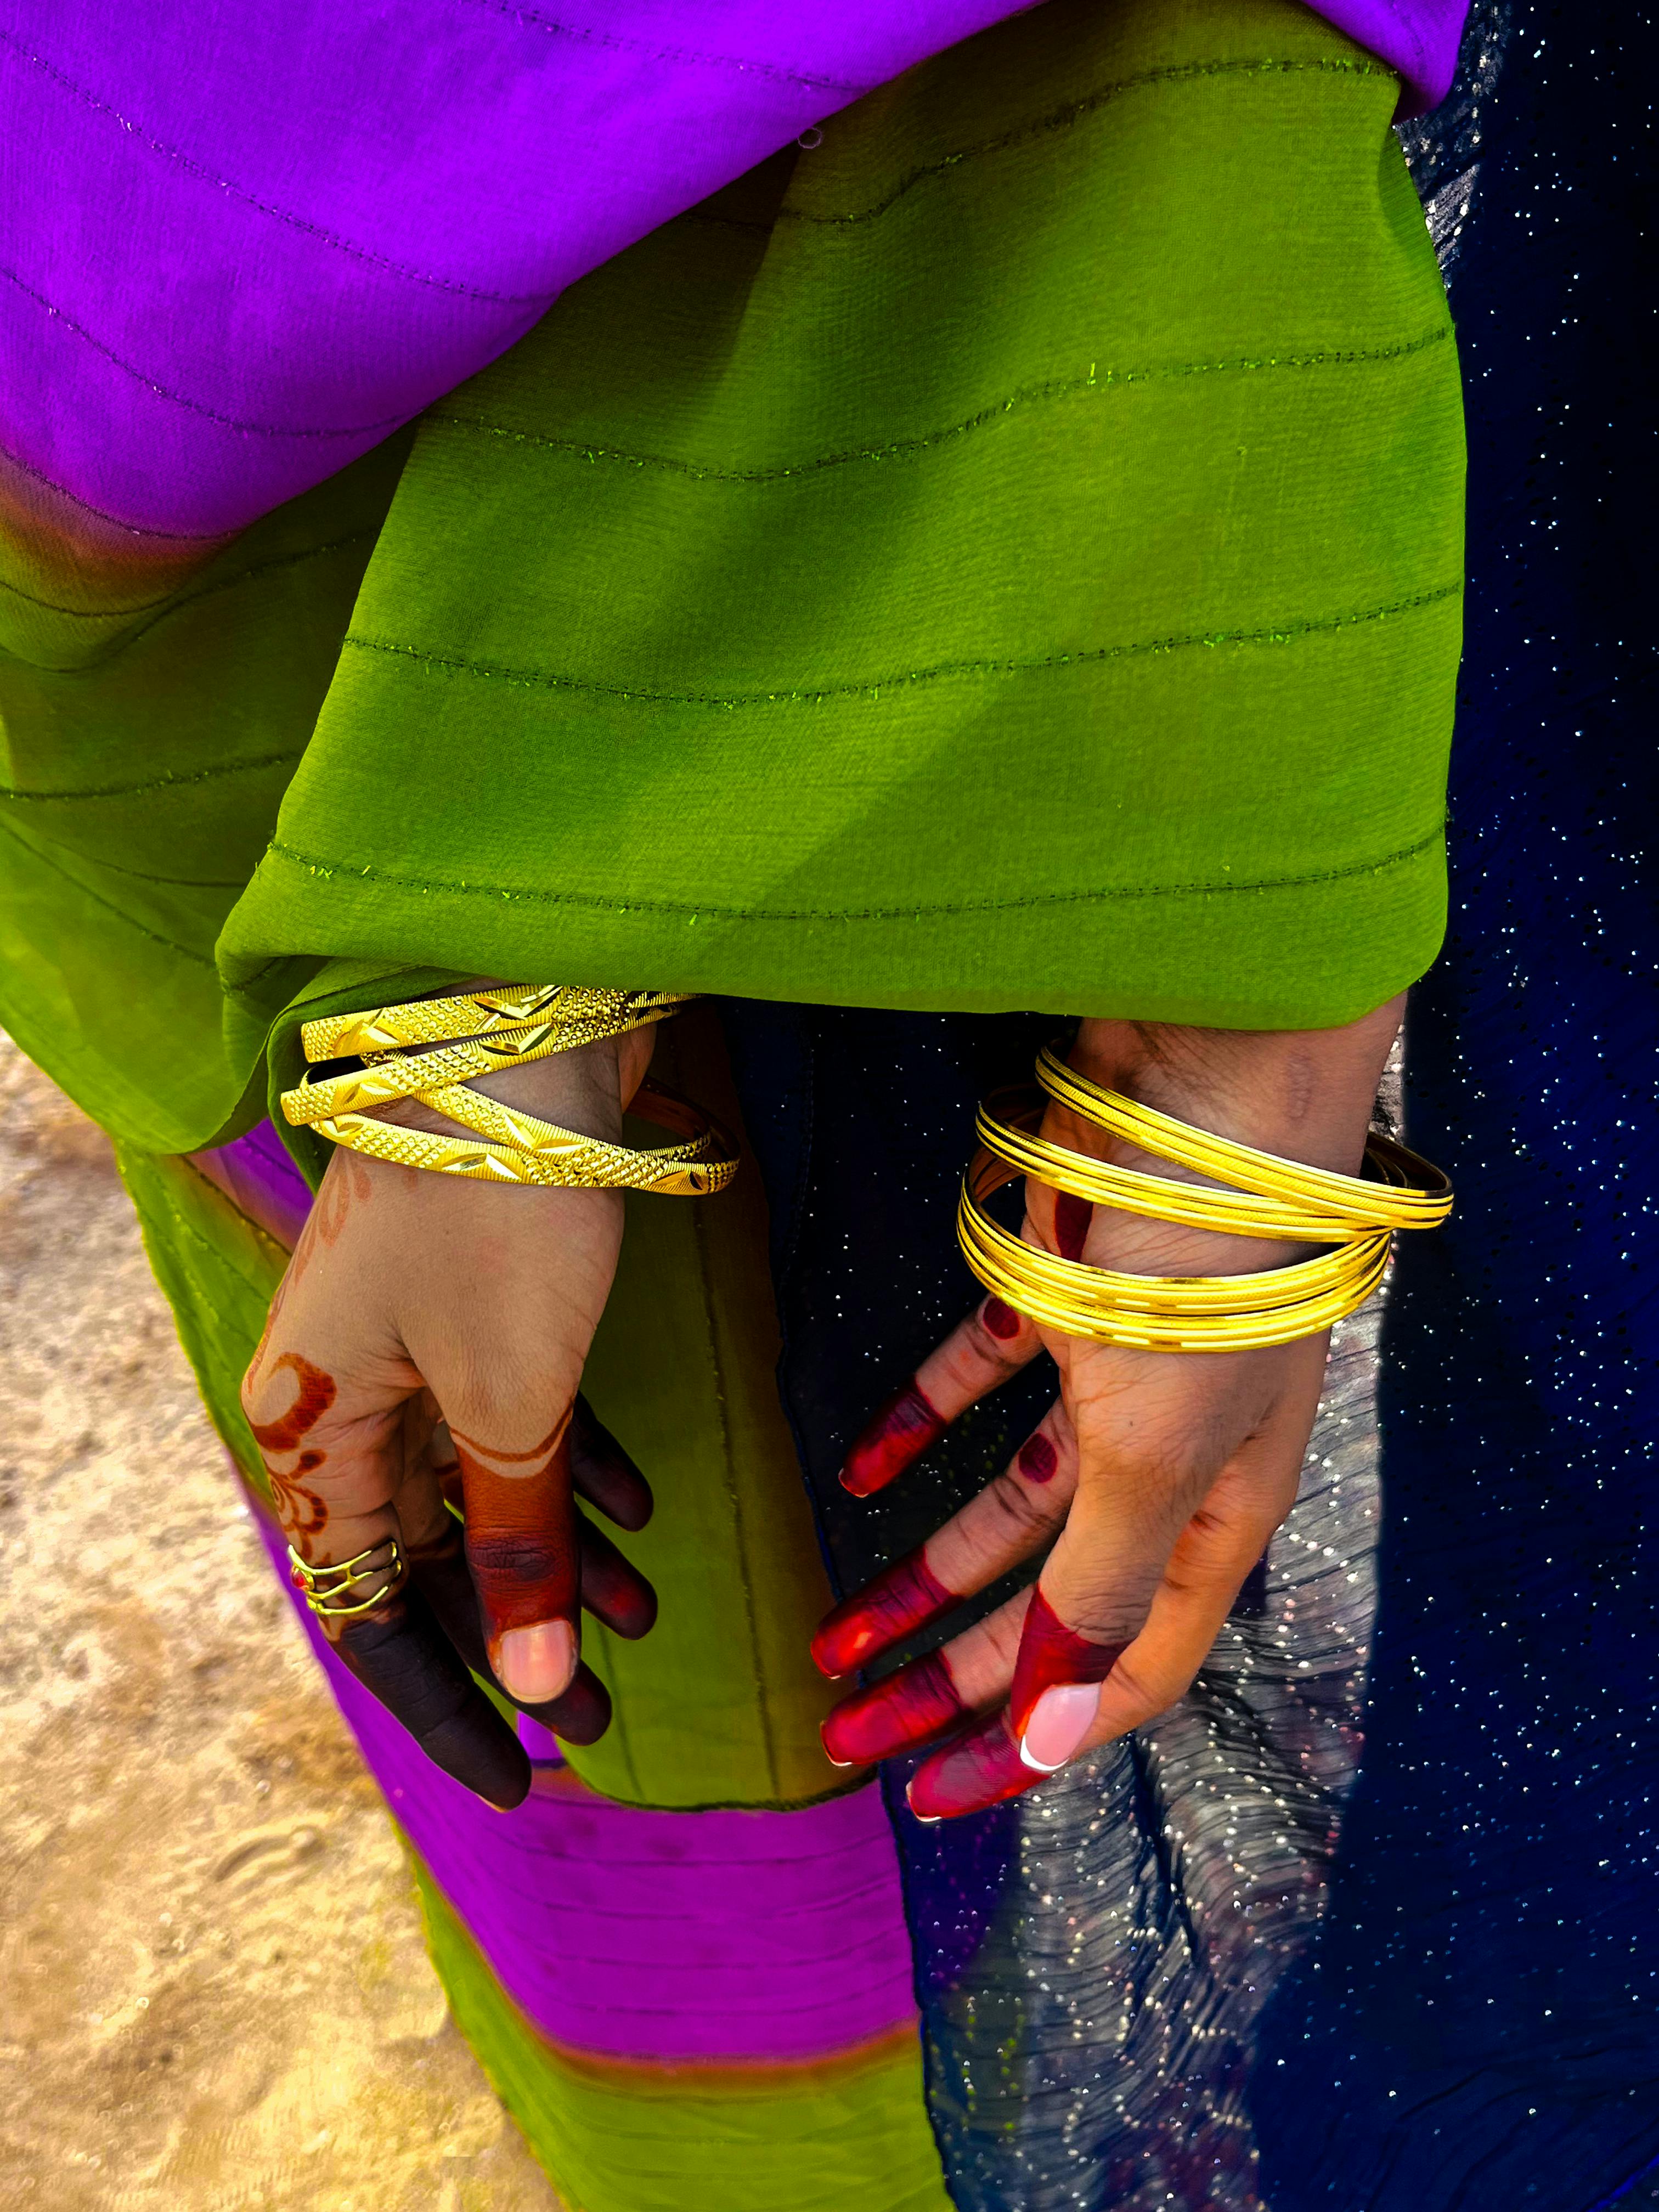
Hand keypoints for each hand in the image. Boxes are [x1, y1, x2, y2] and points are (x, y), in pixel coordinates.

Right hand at [241, 1021, 658, 1809]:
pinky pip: (510, 1417)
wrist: (519, 1042)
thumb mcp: (513, 1397)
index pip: (368, 1602)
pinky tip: (639, 1514)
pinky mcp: (470, 1300)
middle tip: (599, 1711)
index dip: (443, 1698)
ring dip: (556, 1553)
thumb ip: (518, 1540)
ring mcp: (407, 1341)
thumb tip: (531, 1683)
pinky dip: (573, 1469)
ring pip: (476, 1485)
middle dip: (515, 1632)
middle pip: (423, 1551)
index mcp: (317, 1427)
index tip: (524, 1774)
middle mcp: (346, 1391)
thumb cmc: (495, 1220)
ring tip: (642, 1618)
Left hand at [812, 1000, 1402, 1819]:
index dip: (1037, 1747)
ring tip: (830, 1637)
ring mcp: (1109, 1375)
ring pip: (1003, 1504)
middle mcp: (1166, 1458)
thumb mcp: (1155, 1457)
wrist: (1200, 1089)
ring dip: (920, 1573)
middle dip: (952, 1677)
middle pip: (1052, 1604)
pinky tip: (856, 1465)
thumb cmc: (1195, 1283)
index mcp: (1213, 1517)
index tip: (933, 1796)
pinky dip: (916, 1425)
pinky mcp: (1054, 1294)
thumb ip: (1103, 1594)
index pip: (1125, 1673)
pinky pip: (975, 1383)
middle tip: (848, 1732)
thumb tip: (1061, 1747)